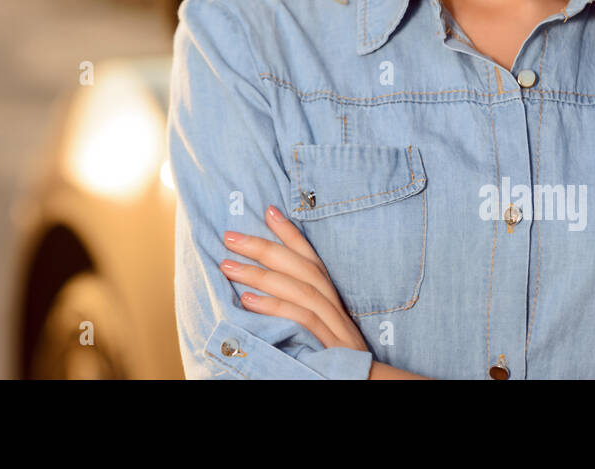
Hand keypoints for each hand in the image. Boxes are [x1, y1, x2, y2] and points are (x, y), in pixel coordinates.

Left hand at [218, 204, 369, 353]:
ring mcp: (334, 324)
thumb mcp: (319, 329)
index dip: (290, 232)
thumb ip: (297, 308)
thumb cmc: (336, 359)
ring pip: (298, 288)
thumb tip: (258, 292)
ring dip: (260, 274)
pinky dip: (275, 307)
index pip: (311, 258)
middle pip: (300, 267)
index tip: (268, 209)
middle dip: (264, 247)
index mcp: (332, 299)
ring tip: (227, 265)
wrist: (366, 384)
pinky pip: (302, 319)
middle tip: (229, 236)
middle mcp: (334, 305)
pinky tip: (249, 301)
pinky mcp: (331, 344)